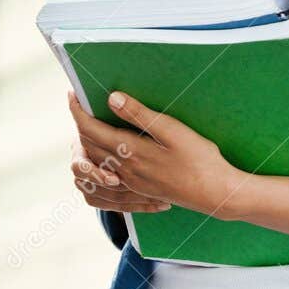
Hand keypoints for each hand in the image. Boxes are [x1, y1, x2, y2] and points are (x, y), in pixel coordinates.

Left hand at [67, 90, 242, 217]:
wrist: (216, 194)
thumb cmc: (200, 159)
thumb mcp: (173, 131)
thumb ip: (140, 115)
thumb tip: (112, 98)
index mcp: (130, 152)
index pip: (91, 130)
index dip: (78, 111)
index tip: (72, 94)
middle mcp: (124, 170)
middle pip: (89, 145)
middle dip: (80, 123)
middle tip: (79, 104)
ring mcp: (131, 182)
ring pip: (96, 162)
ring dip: (87, 143)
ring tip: (89, 124)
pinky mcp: (140, 189)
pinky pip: (108, 177)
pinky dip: (99, 162)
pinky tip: (105, 155)